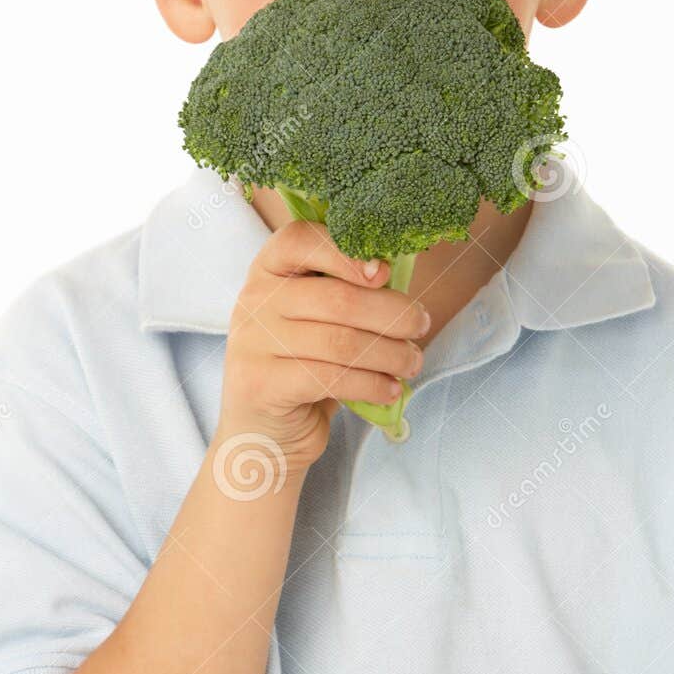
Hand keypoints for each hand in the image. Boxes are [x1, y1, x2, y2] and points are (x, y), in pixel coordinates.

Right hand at [217, 219, 429, 473]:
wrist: (262, 435)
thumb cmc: (302, 367)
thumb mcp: (317, 321)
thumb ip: (345, 292)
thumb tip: (396, 270)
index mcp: (268, 271)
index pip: (300, 238)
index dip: (345, 251)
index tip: (383, 273)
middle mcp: (254, 300)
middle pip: (338, 297)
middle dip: (392, 313)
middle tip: (421, 326)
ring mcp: (252, 342)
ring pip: (340, 341)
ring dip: (390, 354)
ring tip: (412, 362)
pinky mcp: (261, 383)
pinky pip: (331, 377)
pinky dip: (371, 384)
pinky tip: (390, 390)